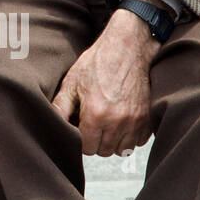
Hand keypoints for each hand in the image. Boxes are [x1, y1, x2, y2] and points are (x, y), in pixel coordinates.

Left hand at [51, 8, 159, 155]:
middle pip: (104, 151)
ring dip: (113, 141)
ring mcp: (135, 121)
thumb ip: (61, 106)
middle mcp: (117, 121)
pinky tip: (120, 122)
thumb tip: (51, 122)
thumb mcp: (72, 81)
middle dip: (95, 141)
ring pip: (122, 149)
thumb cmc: (98, 62)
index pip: (87, 147)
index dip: (81, 139)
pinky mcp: (148, 118)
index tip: (80, 129)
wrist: (127, 49)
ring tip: (106, 124)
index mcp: (96, 113)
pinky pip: (138, 141)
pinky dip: (129, 137)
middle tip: (92, 125)